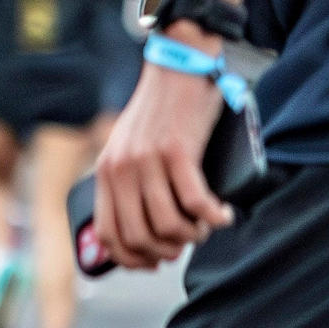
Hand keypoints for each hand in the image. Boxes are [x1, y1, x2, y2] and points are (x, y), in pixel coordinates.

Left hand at [88, 58, 234, 271]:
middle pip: (140, 237)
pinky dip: (213, 217)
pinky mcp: (177, 151)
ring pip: (168, 225)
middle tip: (188, 242)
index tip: (155, 262)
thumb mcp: (129, 146)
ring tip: (206, 226)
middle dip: (167, 251)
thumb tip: (145, 228)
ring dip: (193, 236)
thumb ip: (129, 181)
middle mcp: (120, 169)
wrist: (177, 65)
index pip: (109, 235)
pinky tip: (223, 214)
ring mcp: (147, 161)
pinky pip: (195, 202)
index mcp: (105, 172)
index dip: (133, 258)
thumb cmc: (161, 111)